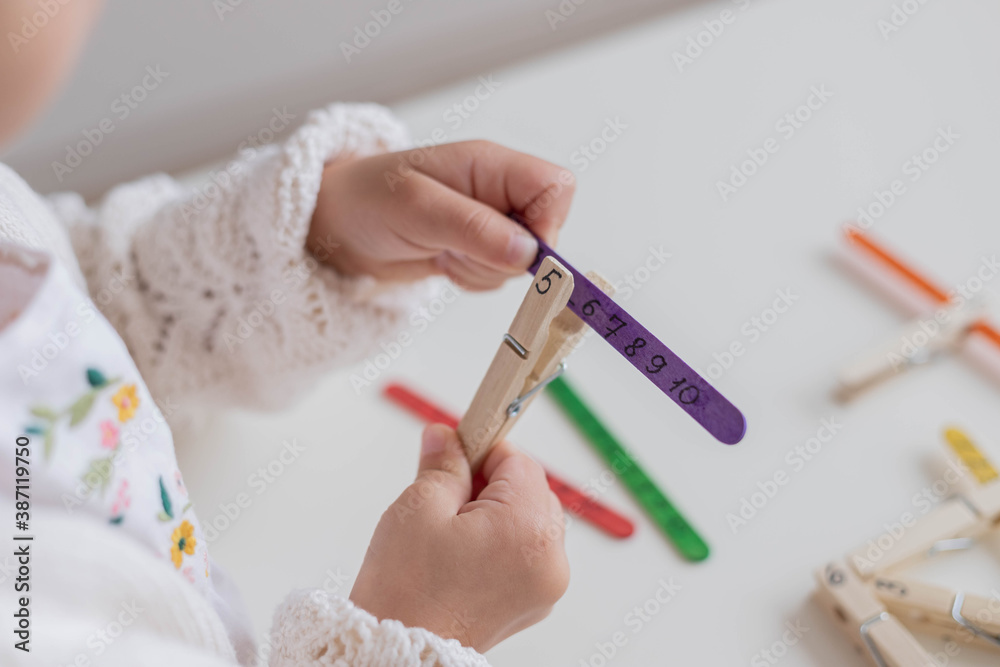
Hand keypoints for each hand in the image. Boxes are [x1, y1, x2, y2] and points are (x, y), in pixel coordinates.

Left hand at [308, 140, 575, 289]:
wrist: (335, 225)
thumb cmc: (367, 200)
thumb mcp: (417, 209)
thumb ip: (475, 228)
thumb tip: (529, 252)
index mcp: (491, 164)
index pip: (555, 187)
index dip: (548, 224)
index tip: (516, 251)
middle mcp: (497, 190)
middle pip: (545, 231)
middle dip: (506, 256)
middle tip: (458, 248)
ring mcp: (490, 221)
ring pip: (521, 262)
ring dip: (483, 270)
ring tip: (441, 250)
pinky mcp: (478, 248)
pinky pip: (499, 276)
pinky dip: (472, 278)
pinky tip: (442, 260)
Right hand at [350, 424, 569, 651]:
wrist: (397, 653)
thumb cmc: (406, 589)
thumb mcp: (419, 506)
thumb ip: (443, 463)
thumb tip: (446, 436)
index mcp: (527, 527)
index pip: (518, 461)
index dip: (483, 451)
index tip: (456, 451)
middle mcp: (550, 557)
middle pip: (530, 489)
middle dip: (490, 485)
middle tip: (447, 499)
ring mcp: (547, 583)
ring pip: (530, 519)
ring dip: (498, 513)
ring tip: (453, 534)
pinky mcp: (535, 600)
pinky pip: (528, 551)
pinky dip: (503, 543)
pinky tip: (465, 555)